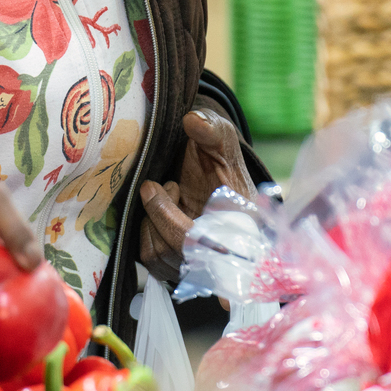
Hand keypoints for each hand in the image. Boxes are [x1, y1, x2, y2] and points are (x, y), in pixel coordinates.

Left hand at [139, 108, 256, 281]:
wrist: (212, 186)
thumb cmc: (219, 167)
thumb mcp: (221, 144)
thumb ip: (212, 131)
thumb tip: (192, 120)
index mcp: (242, 226)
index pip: (207, 238)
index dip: (177, 219)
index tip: (168, 186)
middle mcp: (224, 254)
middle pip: (176, 248)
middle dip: (161, 212)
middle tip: (165, 185)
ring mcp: (198, 266)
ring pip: (158, 254)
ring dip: (154, 221)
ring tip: (172, 198)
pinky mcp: (176, 270)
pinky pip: (150, 260)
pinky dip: (148, 233)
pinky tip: (161, 216)